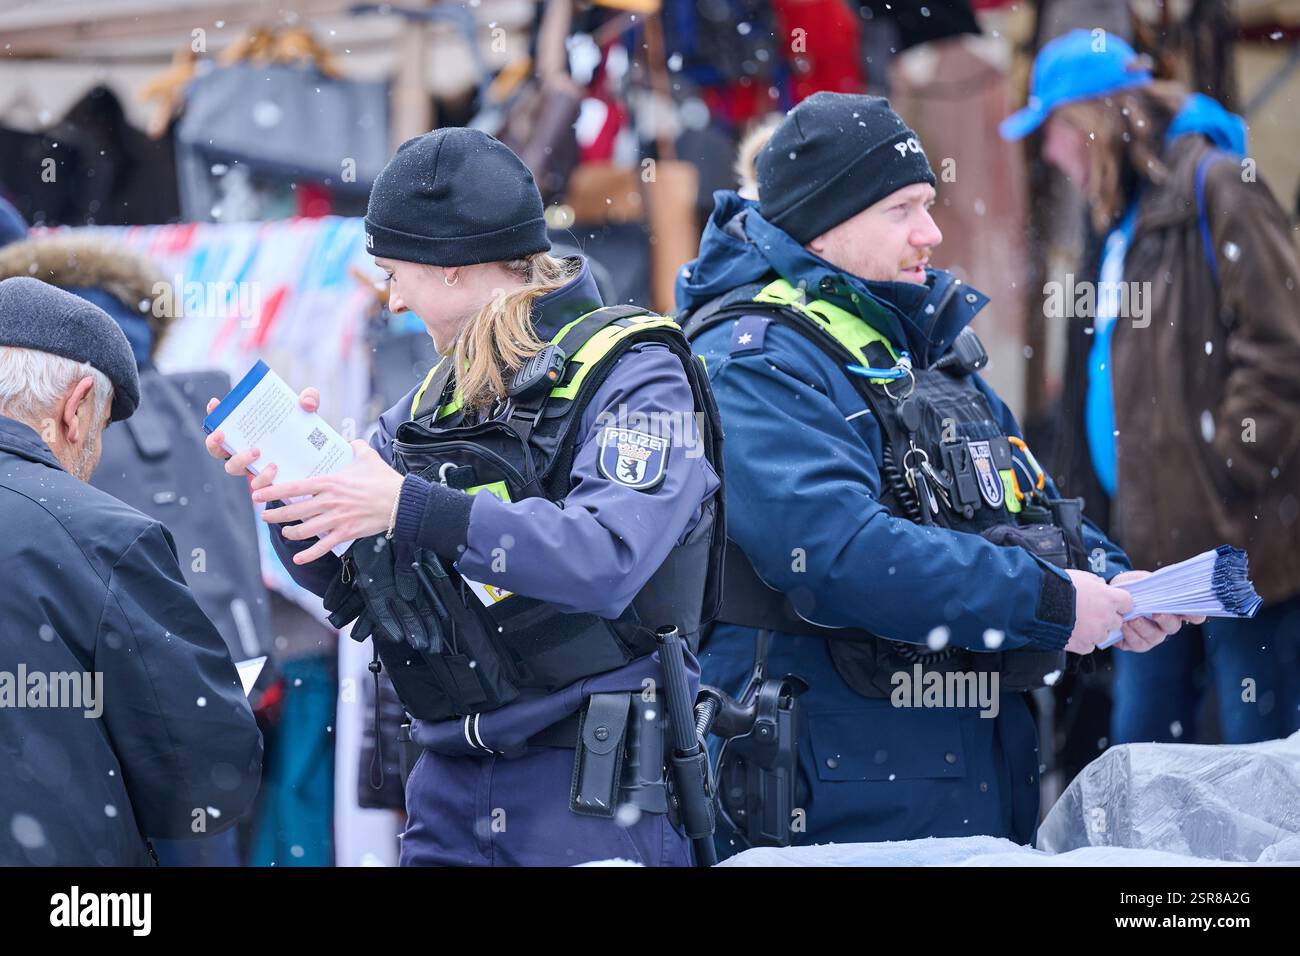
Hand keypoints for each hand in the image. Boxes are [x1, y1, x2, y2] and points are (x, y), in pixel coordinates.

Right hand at [205, 387, 321, 495]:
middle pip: (216, 448)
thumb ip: (309, 398)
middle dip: (214, 442)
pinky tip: (274, 468)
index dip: (214, 412)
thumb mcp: (309, 410)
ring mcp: (253, 465)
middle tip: (222, 434)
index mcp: (249, 428)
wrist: (321, 456)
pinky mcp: (268, 481)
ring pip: (232, 467)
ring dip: (239, 460)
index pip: (223, 419)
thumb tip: (307, 403)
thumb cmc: (306, 428)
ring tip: (256, 451)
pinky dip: (263, 478)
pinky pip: (257, 484)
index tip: (215, 403)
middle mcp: (244, 447)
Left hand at [252, 440, 404, 564]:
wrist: (401, 501)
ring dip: (290, 532)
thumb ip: (354, 446)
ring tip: (284, 532)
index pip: (294, 487)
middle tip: (264, 516)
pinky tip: (299, 558)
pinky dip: (309, 554)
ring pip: (304, 529)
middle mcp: (329, 501)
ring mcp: (337, 518)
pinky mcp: (346, 532)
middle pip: (294, 511)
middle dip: (274, 515)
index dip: (273, 491)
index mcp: (330, 482)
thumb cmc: (384, 478)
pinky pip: (323, 546)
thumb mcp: (367, 456)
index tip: (258, 494)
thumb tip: (350, 441)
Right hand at [1063, 569, 1132, 653]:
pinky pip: (1089, 645)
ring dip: (1093, 630)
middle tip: (1088, 613)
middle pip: (1116, 621)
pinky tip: (1070, 631)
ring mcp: (1096, 633)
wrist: (1038, 603)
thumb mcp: (1080, 576)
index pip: (1127, 603)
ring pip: (1102, 634)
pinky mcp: (1083, 645)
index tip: (1110, 603)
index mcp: (1109, 598)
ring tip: (1075, 622)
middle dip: (1105, 618)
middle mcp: (1107, 617)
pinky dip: (1082, 641)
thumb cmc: (1058, 586)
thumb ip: (1095, 582)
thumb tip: (1100, 585)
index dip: (1118, 603)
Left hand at [1106, 570, 1205, 652]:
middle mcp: (1166, 624)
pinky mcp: (1135, 643)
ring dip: (1143, 627)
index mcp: (1173, 608)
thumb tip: (1164, 585)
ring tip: (1131, 618)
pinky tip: (1123, 625)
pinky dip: (1130, 634)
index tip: (1192, 613)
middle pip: (1173, 627)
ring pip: (1154, 637)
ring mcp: (1152, 635)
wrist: (1108, 596)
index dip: (1196, 614)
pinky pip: (1137, 644)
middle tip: (1155, 613)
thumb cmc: (1130, 587)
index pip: (1193, 614)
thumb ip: (1154, 583)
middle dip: (1165, 620)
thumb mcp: (1142, 580)